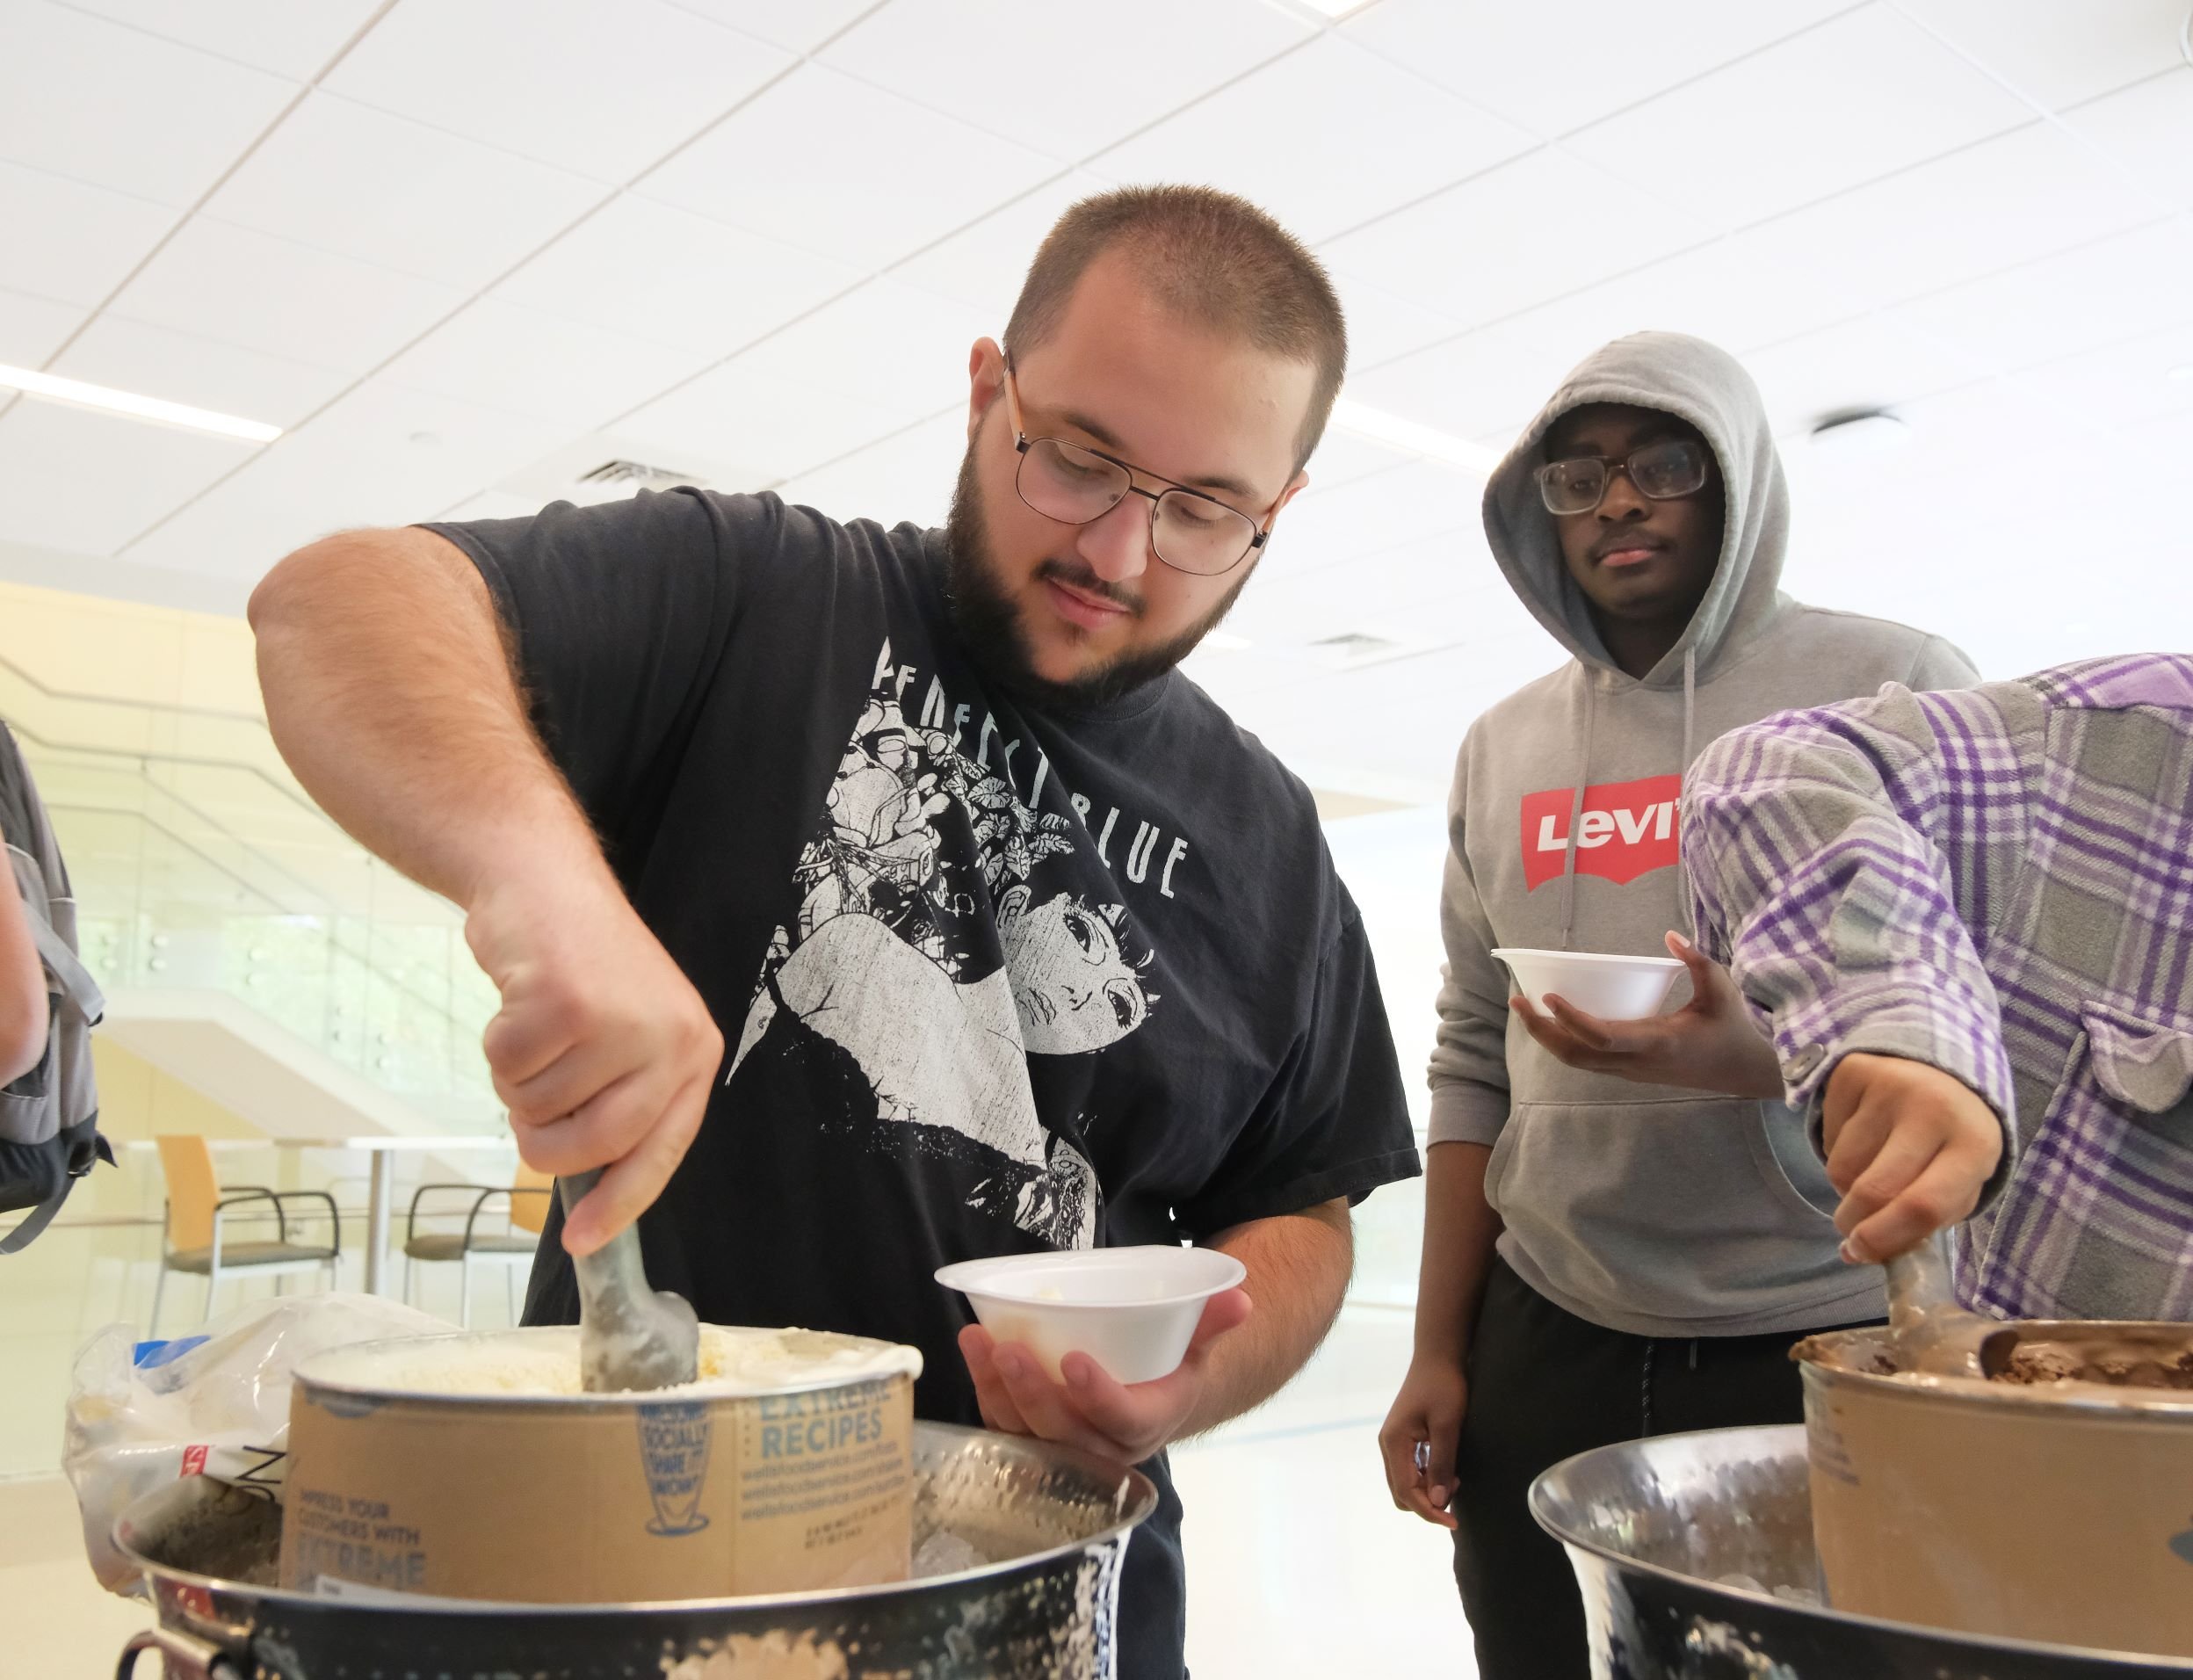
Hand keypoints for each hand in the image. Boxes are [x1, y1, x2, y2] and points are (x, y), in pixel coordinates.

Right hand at [466, 854, 724, 1256]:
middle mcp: (670, 1038)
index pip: (662, 1150)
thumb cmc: (580, 970)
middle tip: (531, 1101)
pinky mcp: (566, 1001)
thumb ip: (622, 1103)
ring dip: (517, 1083)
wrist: (543, 886)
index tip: (584, 1242)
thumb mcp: (629, 1035)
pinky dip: (496, 1047)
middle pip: (596, 1144)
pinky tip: (517, 1004)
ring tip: (535, 1031)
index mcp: (692, 1053)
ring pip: (541, 1109)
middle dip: (545, 1142)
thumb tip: (593, 1201)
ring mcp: (620, 1019)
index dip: (621, 1203)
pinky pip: (507, 1068)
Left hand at [958, 1289, 1251, 1462]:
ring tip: (979, 1342)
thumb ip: (1211, 1323)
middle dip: (1033, 1394)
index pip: (1121, 1419)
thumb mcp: (1192, 1348)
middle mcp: (1101, 1448)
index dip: (1098, 1397)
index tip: (1074, 1360)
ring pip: (1024, 1431)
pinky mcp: (1030, 1439)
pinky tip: (973, 1350)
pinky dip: (985, 1390)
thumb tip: (1241, 1297)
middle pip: (1063, 1433)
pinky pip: (1002, 1424)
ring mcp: (1062, 1448)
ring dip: (998, 1390)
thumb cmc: (1166, 1370)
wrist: (1144, 1403)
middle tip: (1009, 1349)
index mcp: (1145, 1425)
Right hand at [1378, 1356, 1464, 1529]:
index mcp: (1394, 1442)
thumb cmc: (1444, 1387)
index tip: (1453, 1522)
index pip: (1405, 1490)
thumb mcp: (1447, 1425)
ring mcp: (1394, 1441)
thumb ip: (1441, 1464)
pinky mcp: (1403, 1438)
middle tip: (1456, 1498)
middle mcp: (1388, 1444)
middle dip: (1426, 1503)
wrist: (1438, 1356)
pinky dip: (1427, 1477)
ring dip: (1427, 1490)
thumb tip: (1437, 1502)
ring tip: (1455, 1480)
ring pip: (1405, 1482)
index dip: (1428, 1511)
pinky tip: (1447, 1470)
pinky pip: (1410, 1469)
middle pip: (1401, 1491)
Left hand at [1511, 931, 1783, 1099]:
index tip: (1549, 996)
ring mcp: (1631, 1071)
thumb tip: (1671, 935)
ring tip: (1525, 1009)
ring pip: (1577, 1062)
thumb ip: (1698, 962)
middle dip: (1541, 1030)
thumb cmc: (1732, 1028)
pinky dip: (1563, 1042)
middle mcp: (1637, 1062)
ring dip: (1547, 1038)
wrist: (1742, 1072)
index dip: (1572, 1020)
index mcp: (1658, 1042)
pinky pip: (1587, 1061)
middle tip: (1517, 1000)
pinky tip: (1551, 1021)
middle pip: (1575, 1055)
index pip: (1602, 1037)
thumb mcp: (1721, 991)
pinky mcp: (1630, 1071)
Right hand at [1822, 1053, 2002, 1263]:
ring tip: (1870, 1172)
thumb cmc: (1954, 1140)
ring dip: (1846, 1186)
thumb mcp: (1961, 1180)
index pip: (1923, 1204)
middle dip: (1854, 1223)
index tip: (1863, 1253)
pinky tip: (1861, 1140)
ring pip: (1841, 1167)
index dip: (1886, 1238)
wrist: (1943, 1068)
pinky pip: (1826, 1136)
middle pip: (1874, 1189)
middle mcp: (1932, 1109)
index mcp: (1974, 1145)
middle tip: (1853, 1232)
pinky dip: (1836, 1152)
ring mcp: (1889, 1086)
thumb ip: (1924, 1219)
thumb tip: (1861, 1250)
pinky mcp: (1853, 1073)